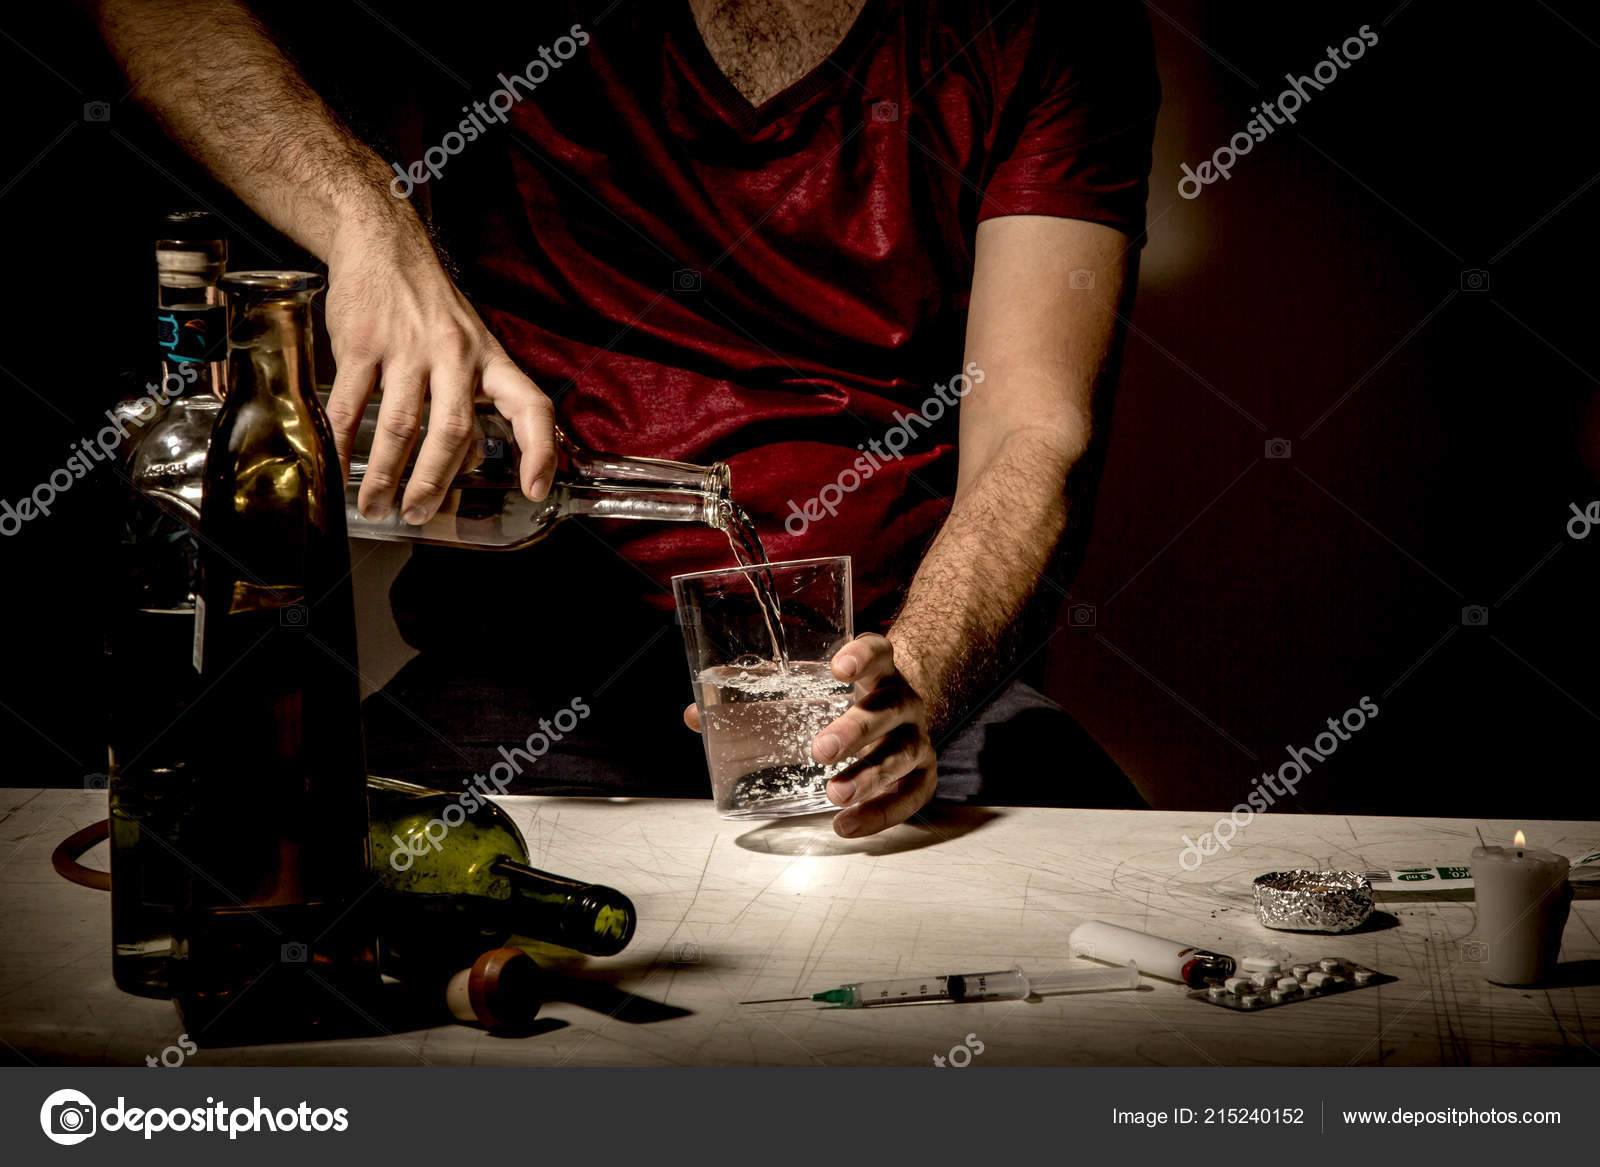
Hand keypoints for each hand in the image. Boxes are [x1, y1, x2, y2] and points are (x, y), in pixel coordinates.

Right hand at [321, 219, 556, 522]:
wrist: (384, 245)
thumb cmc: (430, 309)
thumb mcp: (470, 346)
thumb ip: (474, 398)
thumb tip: (469, 461)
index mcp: (490, 360)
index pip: (531, 406)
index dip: (540, 450)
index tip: (535, 489)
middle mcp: (456, 354)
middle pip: (453, 429)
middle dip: (435, 481)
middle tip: (418, 514)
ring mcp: (408, 347)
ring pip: (403, 425)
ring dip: (386, 474)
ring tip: (375, 505)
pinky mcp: (362, 342)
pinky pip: (353, 405)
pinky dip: (345, 443)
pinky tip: (338, 466)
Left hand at [681, 633, 937, 837]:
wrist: (907, 699)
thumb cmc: (848, 693)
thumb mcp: (810, 683)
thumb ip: (756, 697)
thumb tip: (694, 716)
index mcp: (877, 667)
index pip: (877, 650)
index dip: (861, 656)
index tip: (839, 668)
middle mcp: (903, 697)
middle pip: (886, 710)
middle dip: (854, 731)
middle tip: (820, 751)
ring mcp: (917, 735)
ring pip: (901, 754)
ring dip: (869, 777)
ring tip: (834, 796)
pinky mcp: (923, 770)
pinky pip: (912, 793)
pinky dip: (883, 812)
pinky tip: (849, 825)